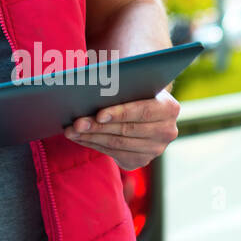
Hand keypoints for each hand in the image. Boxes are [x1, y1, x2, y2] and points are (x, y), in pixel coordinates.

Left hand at [63, 88, 179, 169]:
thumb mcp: (131, 79)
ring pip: (118, 144)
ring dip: (91, 137)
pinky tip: (78, 138)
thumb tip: (95, 79)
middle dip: (98, 127)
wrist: (140, 102)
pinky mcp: (141, 160)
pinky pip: (113, 154)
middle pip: (127, 130)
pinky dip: (93, 144)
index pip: (143, 111)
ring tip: (70, 131)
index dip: (120, 113)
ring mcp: (155, 149)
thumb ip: (120, 80)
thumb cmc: (130, 85)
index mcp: (169, 107)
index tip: (99, 114)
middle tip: (76, 123)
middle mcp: (167, 131)